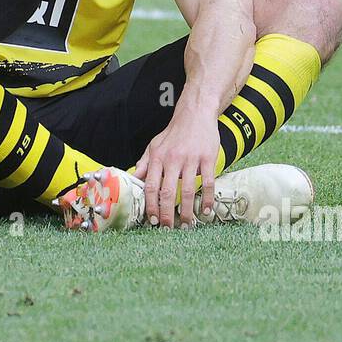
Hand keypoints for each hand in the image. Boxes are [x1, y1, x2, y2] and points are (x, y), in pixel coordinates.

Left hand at [134, 110, 219, 228]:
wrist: (195, 113)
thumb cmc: (174, 132)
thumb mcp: (154, 145)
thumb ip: (145, 164)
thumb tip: (133, 180)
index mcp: (157, 158)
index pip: (151, 187)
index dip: (151, 205)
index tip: (151, 220)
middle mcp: (172, 159)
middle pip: (167, 193)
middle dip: (166, 214)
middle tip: (167, 228)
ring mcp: (191, 159)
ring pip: (187, 191)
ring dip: (187, 211)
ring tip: (186, 225)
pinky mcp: (208, 158)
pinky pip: (207, 182)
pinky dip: (206, 199)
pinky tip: (206, 211)